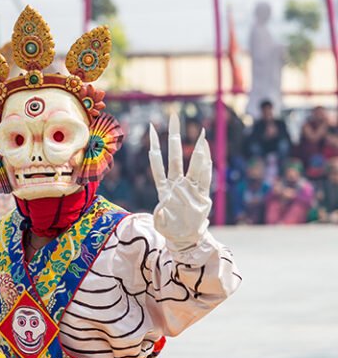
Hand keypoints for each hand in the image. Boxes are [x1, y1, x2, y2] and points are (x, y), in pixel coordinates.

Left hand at [149, 114, 211, 251]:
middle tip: (174, 116)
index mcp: (165, 189)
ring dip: (196, 149)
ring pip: (192, 164)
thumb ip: (161, 212)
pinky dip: (204, 165)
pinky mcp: (200, 196)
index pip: (158, 164)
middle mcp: (178, 184)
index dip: (154, 148)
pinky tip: (207, 151)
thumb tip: (166, 204)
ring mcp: (189, 189)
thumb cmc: (172, 230)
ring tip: (200, 133)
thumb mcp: (160, 221)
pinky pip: (203, 178)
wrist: (186, 241)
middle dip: (174, 135)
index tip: (152, 129)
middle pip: (175, 156)